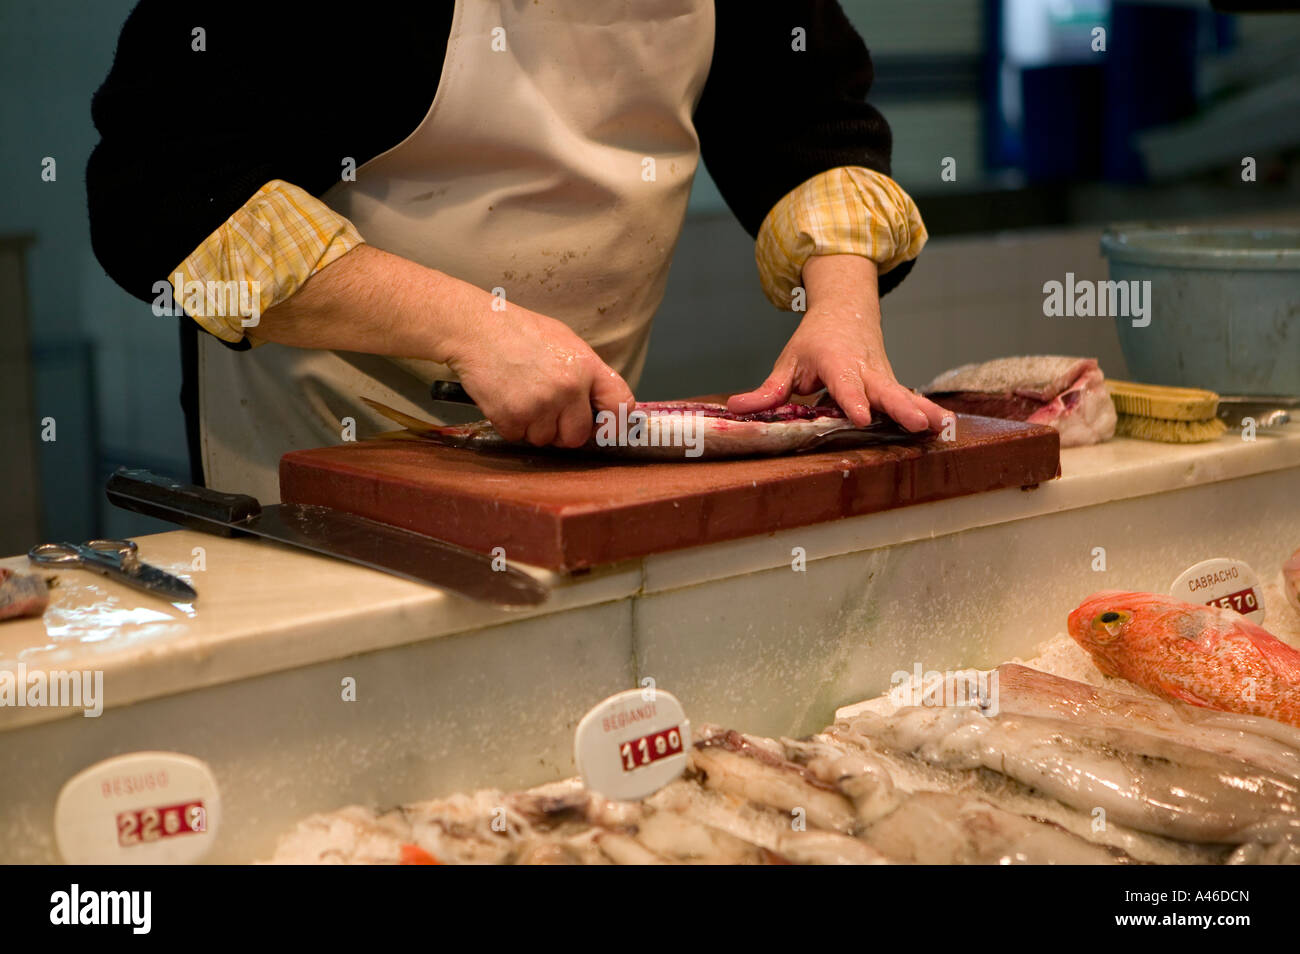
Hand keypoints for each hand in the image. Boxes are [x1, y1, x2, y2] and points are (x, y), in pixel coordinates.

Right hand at [447, 306, 634, 446]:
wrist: (477, 329)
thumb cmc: (520, 332)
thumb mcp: (565, 342)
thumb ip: (586, 375)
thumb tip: (599, 405)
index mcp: (587, 367)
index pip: (620, 406)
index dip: (613, 423)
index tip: (602, 427)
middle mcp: (568, 388)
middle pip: (577, 436)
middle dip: (562, 430)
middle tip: (546, 411)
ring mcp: (540, 405)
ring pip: (545, 440)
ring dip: (533, 427)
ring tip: (521, 396)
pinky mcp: (512, 416)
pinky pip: (518, 437)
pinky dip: (510, 425)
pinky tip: (505, 398)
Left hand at [728, 255, 946, 431]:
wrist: (847, 310)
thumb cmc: (815, 340)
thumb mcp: (788, 362)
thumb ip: (768, 390)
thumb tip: (736, 408)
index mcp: (836, 361)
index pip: (844, 384)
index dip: (852, 400)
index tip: (860, 417)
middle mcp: (864, 368)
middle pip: (883, 389)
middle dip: (898, 407)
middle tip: (913, 423)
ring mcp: (882, 377)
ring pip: (902, 394)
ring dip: (921, 410)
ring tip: (939, 427)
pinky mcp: (892, 385)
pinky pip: (908, 399)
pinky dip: (926, 411)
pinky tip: (944, 428)